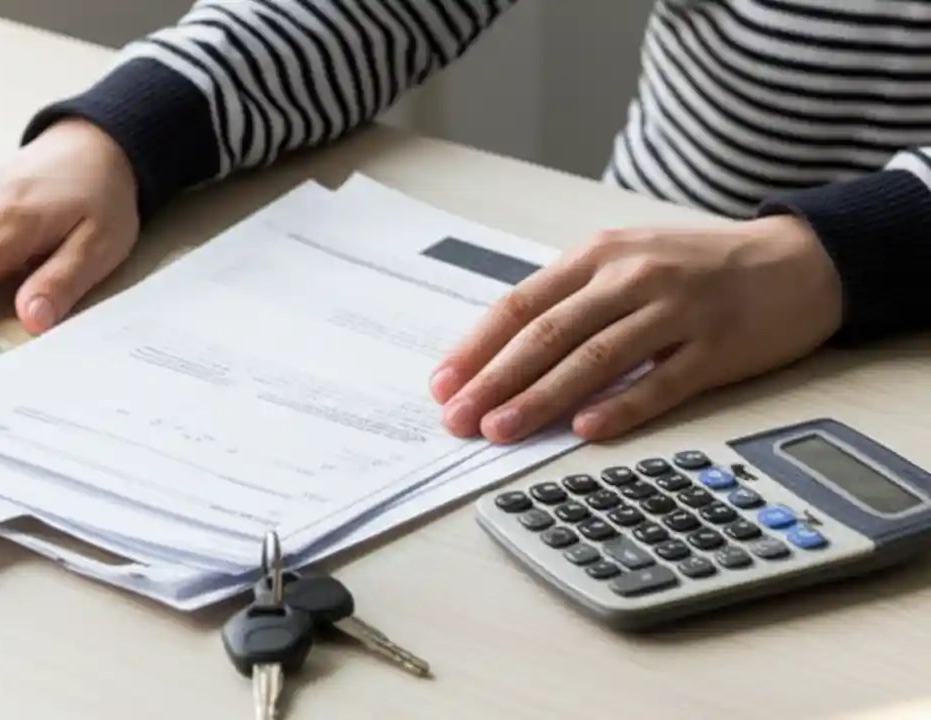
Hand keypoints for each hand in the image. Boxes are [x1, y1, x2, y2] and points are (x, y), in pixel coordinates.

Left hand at [429, 216, 842, 442]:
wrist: (794, 260)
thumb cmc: (694, 267)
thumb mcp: (625, 263)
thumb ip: (570, 302)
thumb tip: (504, 357)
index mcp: (598, 256)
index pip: (522, 305)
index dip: (477, 347)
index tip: (443, 384)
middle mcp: (631, 277)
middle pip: (548, 334)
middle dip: (495, 380)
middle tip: (459, 419)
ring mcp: (675, 310)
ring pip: (595, 358)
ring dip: (542, 398)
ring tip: (502, 431)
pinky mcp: (716, 346)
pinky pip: (660, 381)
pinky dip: (620, 406)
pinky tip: (585, 429)